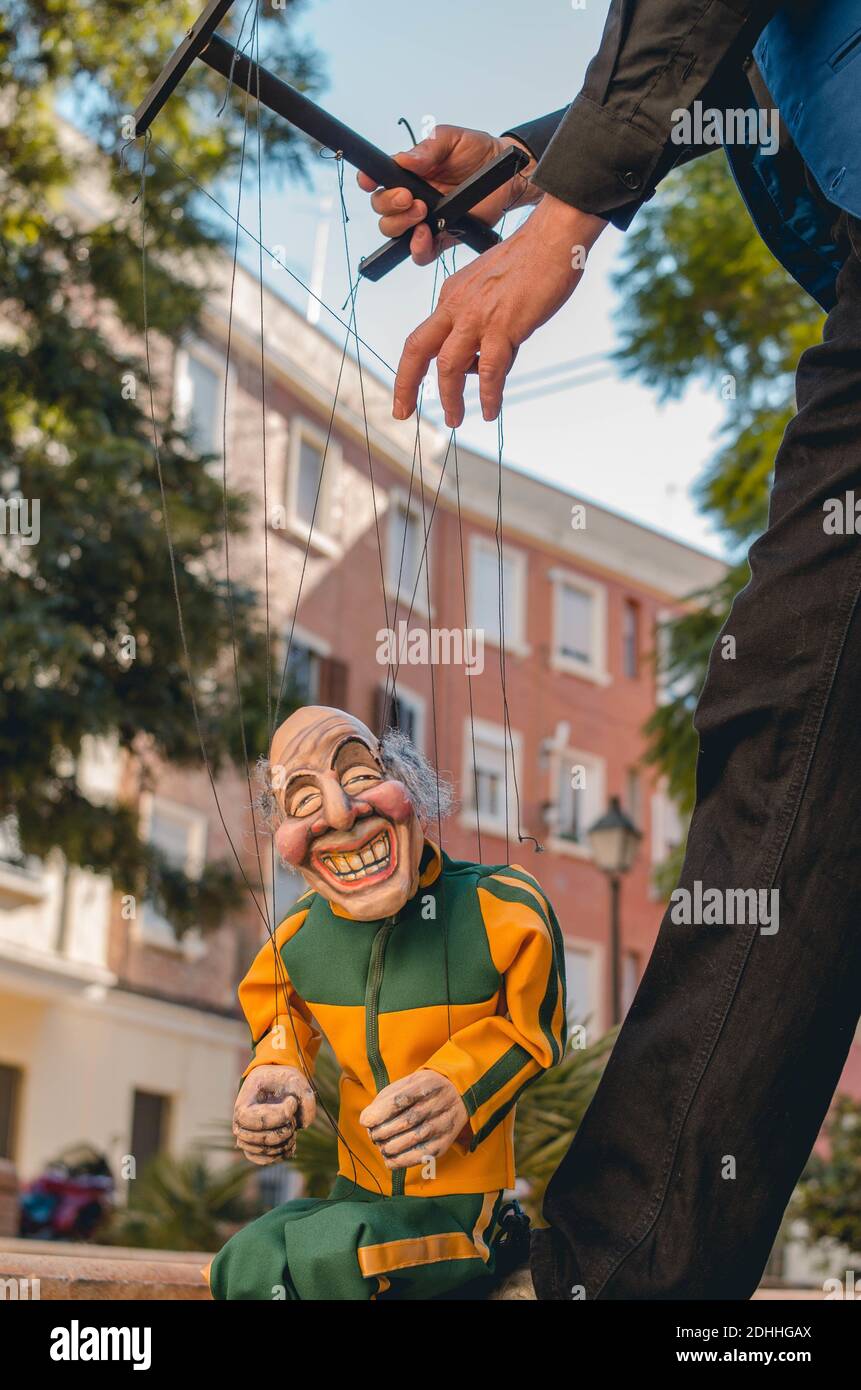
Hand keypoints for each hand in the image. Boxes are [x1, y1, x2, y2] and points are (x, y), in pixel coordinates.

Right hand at [232, 1064, 315, 1166]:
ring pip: (265, 1151)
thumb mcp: (295, 1080)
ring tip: (292, 1127)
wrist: (272, 1086)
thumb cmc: (281, 1081)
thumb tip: (303, 1125)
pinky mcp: (253, 1148)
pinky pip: (263, 1160)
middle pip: (263, 1138)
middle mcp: (239, 1124)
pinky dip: (279, 1155)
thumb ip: (306, 1099)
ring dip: (285, 1142)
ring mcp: (245, 1138)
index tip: (291, 1101)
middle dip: (285, 1129)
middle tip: (293, 1115)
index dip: (279, 1114)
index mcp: (243, 1104)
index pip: (258, 1120)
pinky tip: (291, 1144)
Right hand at [357, 125, 538, 266]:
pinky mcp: (440, 239)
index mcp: (407, 172)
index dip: (367, 181)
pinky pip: (420, 254)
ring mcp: (424, 220)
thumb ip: (427, 148)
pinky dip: (417, 249)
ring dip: (401, 225)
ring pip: (394, 232)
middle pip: (382, 210)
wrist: (506, 174)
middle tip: (410, 197)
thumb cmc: (478, 152)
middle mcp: (411, 197)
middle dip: (389, 205)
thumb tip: (404, 160)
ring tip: (422, 212)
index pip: (377, 179)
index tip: (369, 181)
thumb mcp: (451, 139)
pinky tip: (425, 236)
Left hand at [359, 1069, 468, 1169]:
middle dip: (380, 1132)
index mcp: (424, 1085)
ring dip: (387, 1147)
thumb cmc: (423, 1089)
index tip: (366, 1121)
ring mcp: (440, 1126)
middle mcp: (434, 1106)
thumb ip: (386, 1098)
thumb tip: (367, 1120)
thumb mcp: (407, 1082)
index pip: (398, 1101)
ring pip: (408, 1142)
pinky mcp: (442, 1144)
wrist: (458, 1093)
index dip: (378, 1113)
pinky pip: (417, 1157)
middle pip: (402, 1123)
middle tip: (374, 1134)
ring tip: (381, 1144)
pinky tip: (389, 1158)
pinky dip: (398, 1161)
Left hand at [393, 194, 606, 425]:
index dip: (409, 369)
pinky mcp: (504, 326)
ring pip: (450, 366)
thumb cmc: (529, 263)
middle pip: (418, 350)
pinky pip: (490, 370)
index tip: (404, 392)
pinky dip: (488, 395)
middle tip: (402, 412)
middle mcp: (457, 306)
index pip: (423, 338)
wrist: (553, 239)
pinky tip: (489, 411)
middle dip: (405, 385)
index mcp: (452, 297)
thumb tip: (478, 362)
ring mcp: (478, 317)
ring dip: (451, 398)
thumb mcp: (489, 290)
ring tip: (455, 419)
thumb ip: (479, 324)